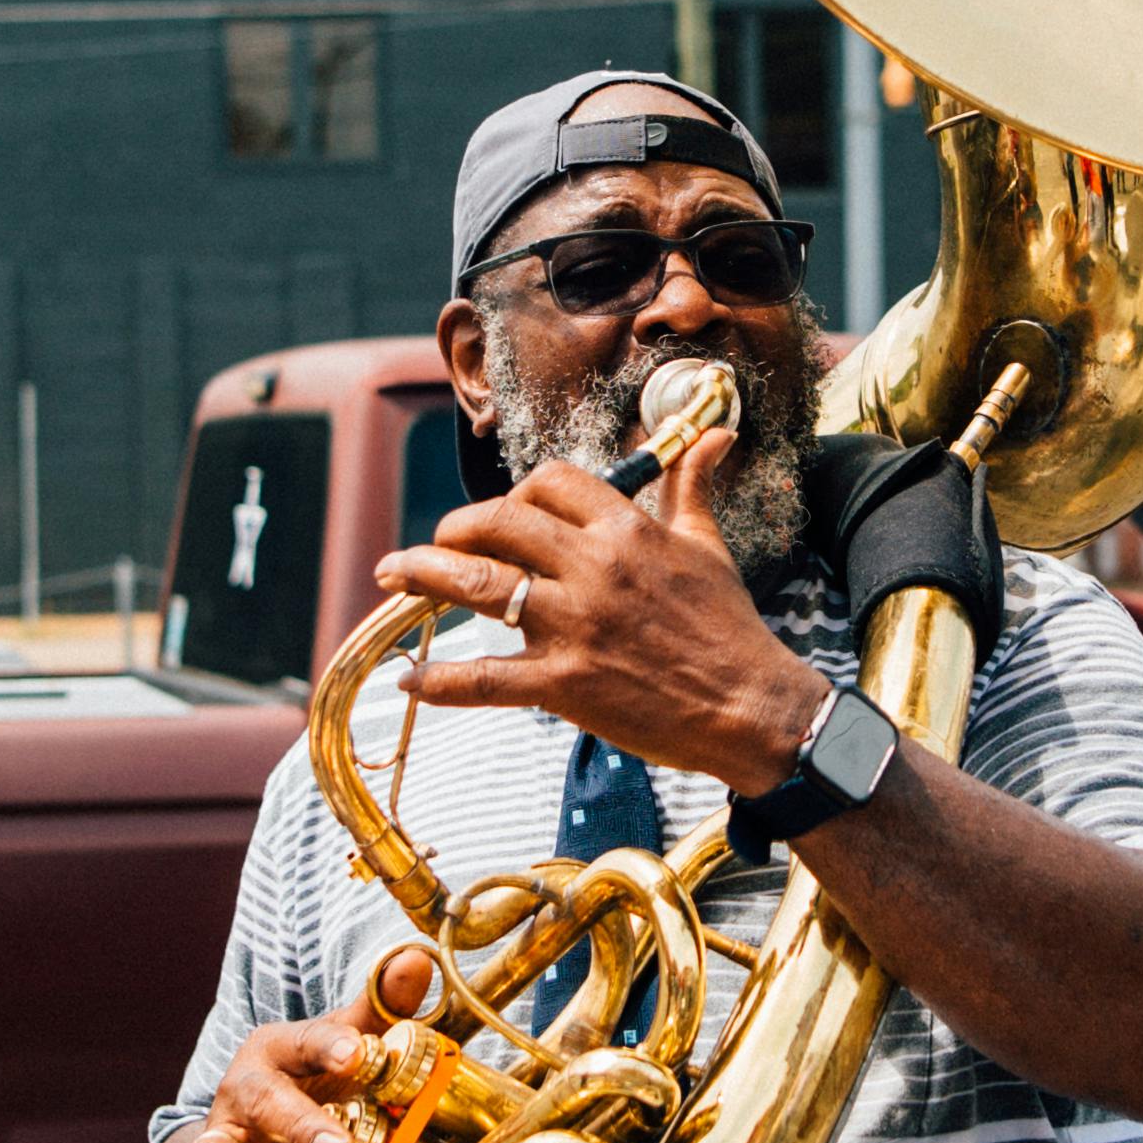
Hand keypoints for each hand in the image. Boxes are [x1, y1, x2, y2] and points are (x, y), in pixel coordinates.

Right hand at [157, 954, 432, 1142]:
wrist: (264, 1138)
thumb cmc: (317, 1083)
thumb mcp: (348, 1046)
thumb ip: (382, 1009)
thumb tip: (416, 957)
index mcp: (279, 1052)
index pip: (303, 1041)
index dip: (329, 1046)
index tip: (357, 1054)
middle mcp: (244, 1096)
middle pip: (263, 1102)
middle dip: (299, 1125)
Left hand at [374, 430, 820, 795]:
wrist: (751, 707)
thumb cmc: (731, 627)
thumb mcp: (709, 545)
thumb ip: (692, 486)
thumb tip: (712, 436)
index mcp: (627, 529)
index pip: (549, 482)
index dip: (516, 491)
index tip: (507, 513)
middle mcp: (594, 568)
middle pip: (499, 522)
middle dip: (455, 527)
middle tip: (437, 542)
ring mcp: (575, 627)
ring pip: (481, 585)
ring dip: (425, 575)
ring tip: (391, 575)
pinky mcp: (565, 684)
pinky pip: (487, 679)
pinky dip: (441, 681)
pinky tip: (409, 679)